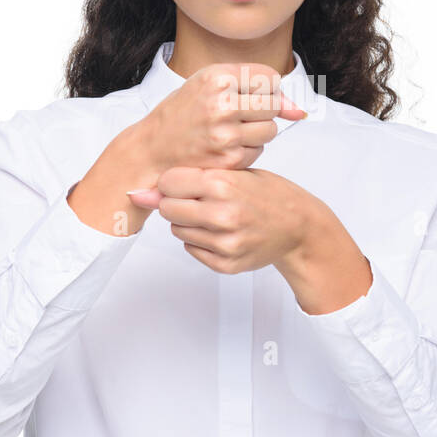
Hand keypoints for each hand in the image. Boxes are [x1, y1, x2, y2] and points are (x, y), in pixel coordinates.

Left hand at [130, 164, 372, 310]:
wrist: (298, 226)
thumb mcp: (235, 173)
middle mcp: (223, 214)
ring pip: (177, 230)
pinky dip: (201, 240)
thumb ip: (190, 178)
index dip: (175, 182)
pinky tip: (222, 231)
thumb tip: (139, 194)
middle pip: (167, 209)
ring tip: (215, 215)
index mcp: (223, 184)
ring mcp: (225, 242)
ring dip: (189, 222)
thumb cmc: (267, 194)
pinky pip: (191, 249)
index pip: (168, 183)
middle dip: (178, 203)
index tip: (187, 183)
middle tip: (200, 200)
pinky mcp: (226, 263)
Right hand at [137, 60, 307, 178]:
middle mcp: (222, 103)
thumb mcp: (210, 88)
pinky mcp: (229, 159)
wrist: (151, 149)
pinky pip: (259, 151)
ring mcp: (226, 133)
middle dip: (263, 111)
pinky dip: (247, 150)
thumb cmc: (182, 115)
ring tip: (231, 131)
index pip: (270, 78)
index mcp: (217, 77)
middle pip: (273, 104)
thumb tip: (299, 111)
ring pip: (270, 129)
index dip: (264, 88)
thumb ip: (255, 90)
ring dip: (258, 132)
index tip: (248, 96)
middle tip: (239, 115)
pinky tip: (225, 147)